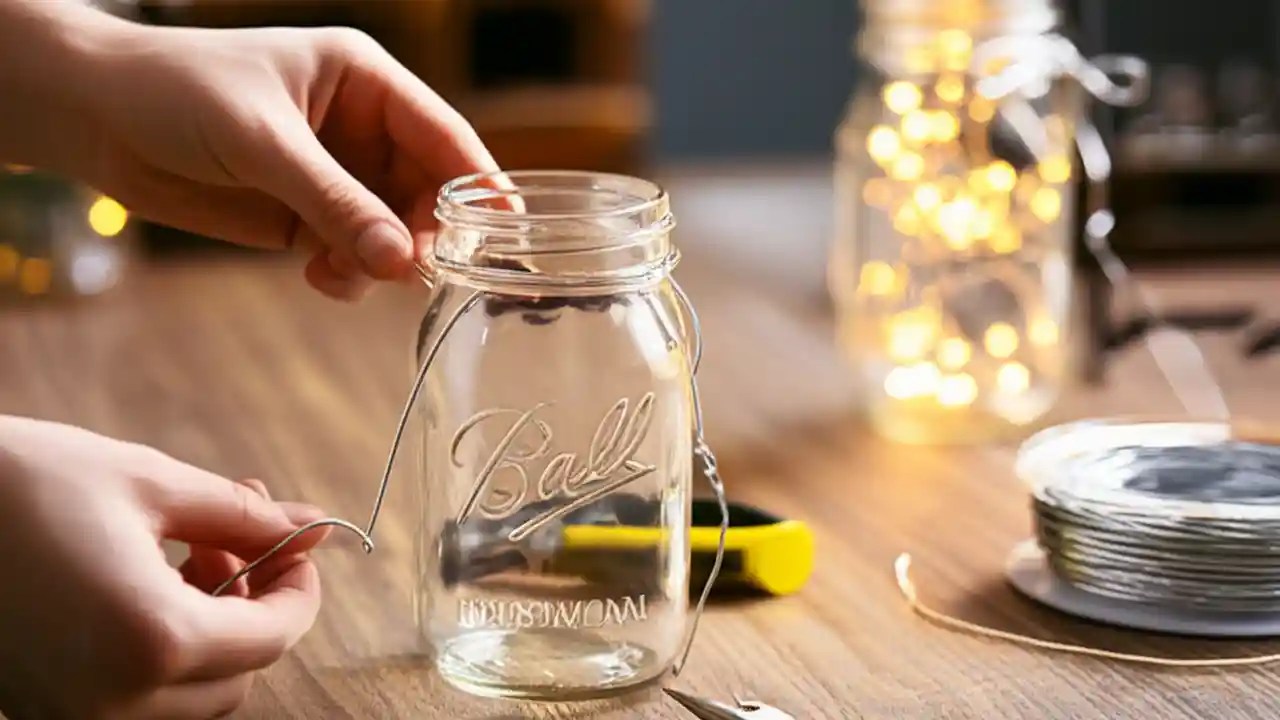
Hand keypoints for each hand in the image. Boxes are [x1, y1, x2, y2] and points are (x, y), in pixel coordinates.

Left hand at [0, 3, 498, 299]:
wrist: (92, 116)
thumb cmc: (176, 92)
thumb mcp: (264, 142)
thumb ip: (335, 203)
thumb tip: (402, 263)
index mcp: (365, 81)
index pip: (445, 136)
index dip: (480, 185)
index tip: (509, 236)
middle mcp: (361, 128)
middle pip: (427, 192)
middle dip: (423, 236)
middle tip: (410, 273)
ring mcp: (335, 174)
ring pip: (393, 231)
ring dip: (381, 262)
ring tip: (343, 275)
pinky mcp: (303, 214)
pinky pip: (352, 254)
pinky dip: (348, 275)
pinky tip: (319, 278)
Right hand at [0, 416, 328, 719]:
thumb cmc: (26, 480)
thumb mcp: (151, 484)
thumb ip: (242, 517)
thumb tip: (313, 527)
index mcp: (151, 639)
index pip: (272, 639)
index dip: (299, 591)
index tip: (299, 549)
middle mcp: (113, 699)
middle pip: (238, 677)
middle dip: (256, 607)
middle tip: (238, 541)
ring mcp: (72, 714)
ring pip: (191, 699)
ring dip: (215, 633)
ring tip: (192, 554)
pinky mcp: (42, 709)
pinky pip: (136, 701)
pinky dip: (165, 652)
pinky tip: (150, 584)